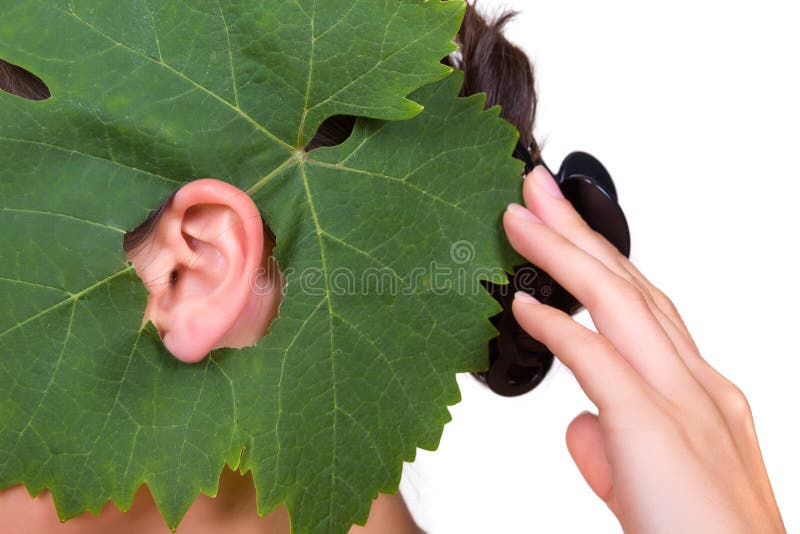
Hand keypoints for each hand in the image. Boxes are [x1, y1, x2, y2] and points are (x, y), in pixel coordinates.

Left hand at [503, 166, 784, 532]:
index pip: (643, 305)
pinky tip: (524, 303)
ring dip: (563, 252)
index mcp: (698, 389)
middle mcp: (696, 382)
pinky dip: (558, 327)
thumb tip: (579, 421)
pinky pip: (598, 361)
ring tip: (521, 218)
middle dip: (579, 231)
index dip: (602, 260)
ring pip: (618, 303)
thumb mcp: (650, 481)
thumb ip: (613, 443)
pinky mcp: (654, 428)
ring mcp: (681, 399)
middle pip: (630, 284)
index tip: (565, 228)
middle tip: (537, 189)